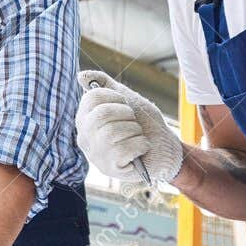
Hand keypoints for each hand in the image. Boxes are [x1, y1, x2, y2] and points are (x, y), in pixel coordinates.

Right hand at [76, 70, 183, 188]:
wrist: (165, 148)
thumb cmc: (144, 124)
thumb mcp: (125, 99)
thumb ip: (104, 84)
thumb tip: (81, 76)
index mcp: (85, 119)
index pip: (91, 98)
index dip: (115, 97)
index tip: (125, 106)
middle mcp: (85, 137)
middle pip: (102, 114)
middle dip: (127, 115)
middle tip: (134, 123)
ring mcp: (95, 155)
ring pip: (112, 132)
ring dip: (135, 131)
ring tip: (138, 136)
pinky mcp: (110, 169)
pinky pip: (123, 150)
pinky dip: (140, 146)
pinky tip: (141, 150)